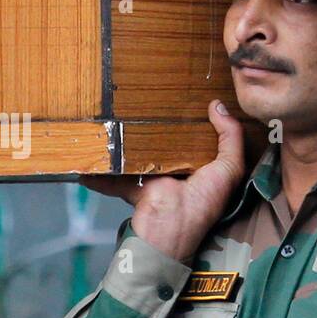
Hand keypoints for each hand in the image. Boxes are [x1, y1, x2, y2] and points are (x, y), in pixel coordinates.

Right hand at [81, 100, 244, 260]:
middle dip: (159, 124)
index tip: (186, 93)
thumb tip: (217, 106)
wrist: (171, 224)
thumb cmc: (204, 200)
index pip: (198, 138)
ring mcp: (151, 176)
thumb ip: (230, 137)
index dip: (194, 118)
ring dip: (128, 141)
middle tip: (149, 97)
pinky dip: (99, 172)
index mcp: (200, 167)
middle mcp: (176, 170)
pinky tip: (86, 160)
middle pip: (167, 142)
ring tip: (117, 115)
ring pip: (139, 154)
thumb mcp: (230, 168)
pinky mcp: (132, 181)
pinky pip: (113, 175)